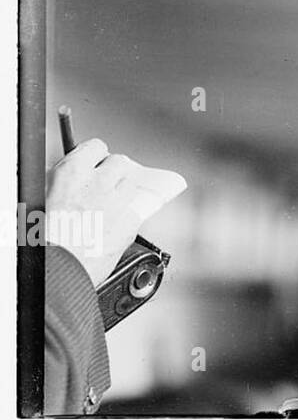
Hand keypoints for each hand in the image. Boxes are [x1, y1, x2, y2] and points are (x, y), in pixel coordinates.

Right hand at [45, 139, 185, 285]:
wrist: (56, 273)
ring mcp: (119, 202)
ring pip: (132, 184)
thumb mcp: (39, 201)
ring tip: (109, 206)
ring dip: (124, 191)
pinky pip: (136, 211)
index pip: (95, 146)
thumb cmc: (43, 242)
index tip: (94, 163)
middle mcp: (98, 183)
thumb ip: (61, 184)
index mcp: (71, 173)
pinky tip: (114, 227)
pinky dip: (128, 217)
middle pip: (120, 162)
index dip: (95, 157)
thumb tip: (69, 181)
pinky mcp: (132, 222)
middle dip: (113, 172)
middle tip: (104, 186)